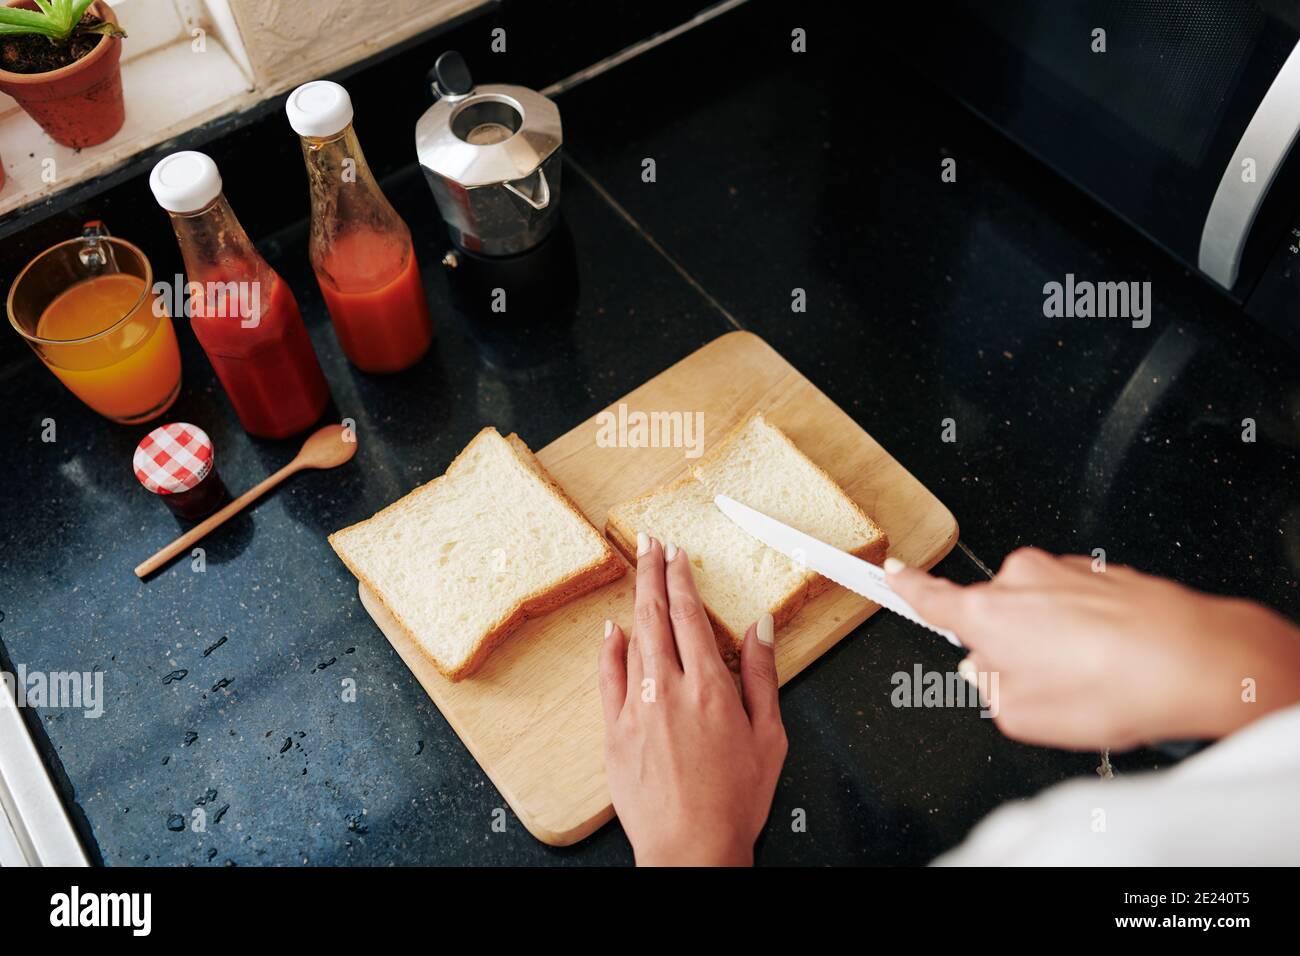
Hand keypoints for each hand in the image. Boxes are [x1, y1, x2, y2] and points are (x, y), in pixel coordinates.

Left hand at [599, 534, 786, 865]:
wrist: (690, 849)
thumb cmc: (735, 801)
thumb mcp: (769, 736)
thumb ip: (762, 675)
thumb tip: (760, 626)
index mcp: (710, 687)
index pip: (690, 616)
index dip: (681, 579)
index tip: (676, 553)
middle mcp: (669, 689)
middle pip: (655, 615)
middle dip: (652, 573)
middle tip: (649, 543)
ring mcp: (636, 709)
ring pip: (632, 640)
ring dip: (634, 601)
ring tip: (637, 573)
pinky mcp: (614, 732)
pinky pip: (608, 679)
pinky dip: (609, 649)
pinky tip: (611, 630)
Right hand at [887, 548, 1299, 749]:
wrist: (1194, 659)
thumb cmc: (1112, 688)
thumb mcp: (1023, 717)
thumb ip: (989, 690)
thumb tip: (987, 670)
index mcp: (986, 613)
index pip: (927, 595)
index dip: (901, 585)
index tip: (884, 571)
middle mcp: (1019, 580)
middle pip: (991, 614)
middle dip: (1007, 647)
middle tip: (1042, 685)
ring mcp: (1062, 570)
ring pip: (1038, 612)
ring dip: (1054, 642)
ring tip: (1091, 680)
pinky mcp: (1100, 572)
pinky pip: (1077, 606)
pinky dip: (1088, 633)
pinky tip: (1114, 663)